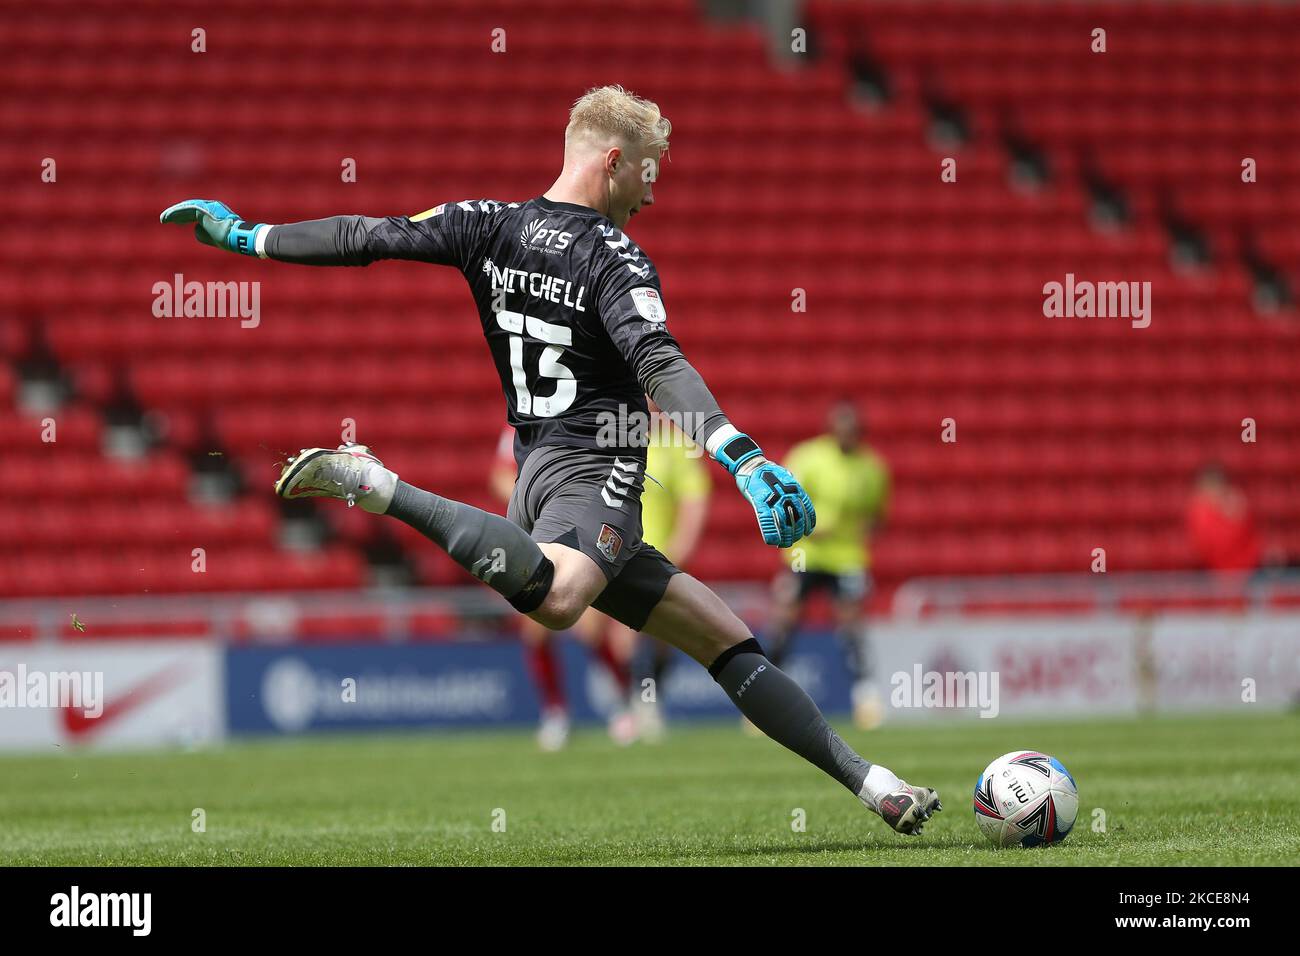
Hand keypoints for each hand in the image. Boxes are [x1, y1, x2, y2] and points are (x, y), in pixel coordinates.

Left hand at [160, 199, 264, 254]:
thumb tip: (195, 229)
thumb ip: (205, 232)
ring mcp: (207, 206)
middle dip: (177, 214)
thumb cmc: (230, 240)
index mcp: (215, 211)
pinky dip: (174, 214)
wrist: (236, 237)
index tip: (176, 222)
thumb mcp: (214, 237)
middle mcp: (211, 206)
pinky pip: (185, 210)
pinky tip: (166, 218)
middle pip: (189, 208)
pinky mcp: (202, 209)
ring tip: (163, 219)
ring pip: (185, 208)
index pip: (196, 212)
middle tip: (166, 219)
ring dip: (173, 214)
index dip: (184, 217)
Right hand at [713, 431, 815, 547]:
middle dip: (796, 532)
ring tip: (784, 544)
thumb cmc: (766, 471)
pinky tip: (772, 541)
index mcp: (795, 488)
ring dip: (784, 536)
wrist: (751, 463)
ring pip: (783, 523)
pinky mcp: (760, 501)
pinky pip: (767, 521)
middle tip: (794, 540)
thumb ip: (792, 489)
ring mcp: (774, 498)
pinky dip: (770, 533)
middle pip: (796, 519)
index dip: (808, 522)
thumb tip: (797, 497)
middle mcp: (787, 494)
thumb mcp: (785, 477)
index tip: (809, 532)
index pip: (807, 509)